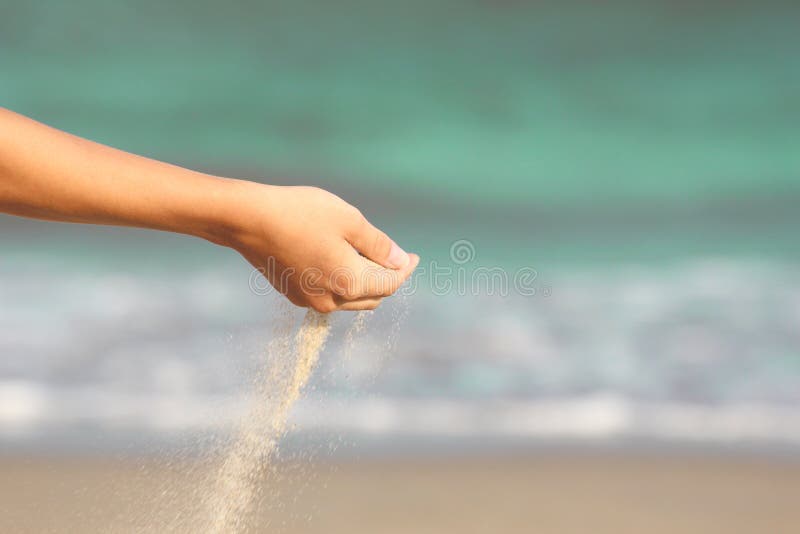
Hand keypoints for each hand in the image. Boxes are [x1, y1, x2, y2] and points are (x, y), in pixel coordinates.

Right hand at [222, 183, 418, 311]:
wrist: (248, 220)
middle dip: (388, 279)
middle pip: (373, 296)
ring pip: (351, 299)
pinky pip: (330, 295)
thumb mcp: (349, 220)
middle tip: (396, 258)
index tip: (415, 257)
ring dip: (366, 284)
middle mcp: (332, 300)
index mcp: (350, 282)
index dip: (406, 269)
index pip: (391, 283)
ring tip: (370, 260)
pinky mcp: (294, 295)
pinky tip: (341, 262)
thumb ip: (378, 245)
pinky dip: (344, 284)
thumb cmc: (300, 213)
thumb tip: (400, 261)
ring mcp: (310, 300)